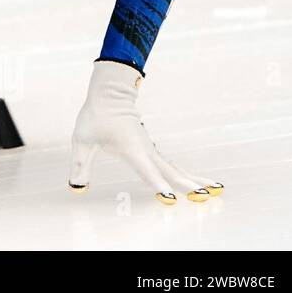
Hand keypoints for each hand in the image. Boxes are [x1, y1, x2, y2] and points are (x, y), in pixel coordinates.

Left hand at [68, 59, 222, 204]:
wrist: (109, 93)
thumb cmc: (96, 116)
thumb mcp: (82, 141)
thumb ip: (80, 165)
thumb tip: (75, 187)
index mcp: (132, 150)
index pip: (147, 172)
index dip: (158, 186)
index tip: (170, 199)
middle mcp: (146, 151)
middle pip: (171, 171)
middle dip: (189, 185)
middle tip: (207, 197)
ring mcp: (151, 149)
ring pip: (176, 167)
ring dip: (195, 179)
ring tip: (216, 190)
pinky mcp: (151, 148)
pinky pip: (171, 164)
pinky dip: (185, 174)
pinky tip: (197, 182)